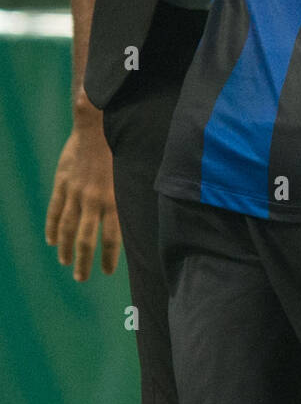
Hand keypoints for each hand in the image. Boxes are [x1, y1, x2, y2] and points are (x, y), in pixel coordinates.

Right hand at [45, 120, 120, 280]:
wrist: (97, 126)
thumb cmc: (120, 148)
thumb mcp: (132, 173)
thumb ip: (131, 196)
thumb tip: (145, 216)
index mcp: (114, 199)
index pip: (111, 237)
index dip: (109, 256)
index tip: (107, 271)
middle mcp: (93, 200)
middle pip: (87, 240)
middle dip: (84, 261)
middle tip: (82, 277)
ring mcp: (75, 193)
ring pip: (69, 229)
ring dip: (66, 249)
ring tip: (66, 263)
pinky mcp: (62, 184)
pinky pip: (55, 211)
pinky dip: (53, 228)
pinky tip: (52, 241)